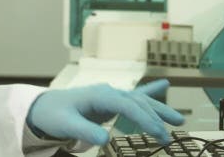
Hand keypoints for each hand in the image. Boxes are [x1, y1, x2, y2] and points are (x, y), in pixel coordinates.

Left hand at [25, 79, 183, 145]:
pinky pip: (134, 96)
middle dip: (156, 118)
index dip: (144, 119)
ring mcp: (111, 95)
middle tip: (170, 137)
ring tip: (179, 120)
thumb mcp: (66, 125)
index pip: (128, 106)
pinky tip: (164, 83)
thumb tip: (106, 140)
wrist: (44, 107)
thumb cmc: (54, 115)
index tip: (158, 134)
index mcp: (100, 95)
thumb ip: (84, 131)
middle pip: (138, 102)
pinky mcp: (110, 101)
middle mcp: (109, 92)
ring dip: (159, 110)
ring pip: (140, 100)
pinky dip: (149, 92)